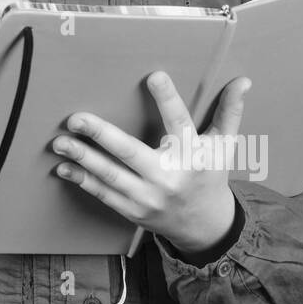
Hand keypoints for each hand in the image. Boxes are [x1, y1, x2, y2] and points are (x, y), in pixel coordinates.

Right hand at [0, 0, 28, 129]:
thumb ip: (6, 20)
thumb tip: (45, 23)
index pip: (13, 0)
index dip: (27, 14)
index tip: (28, 28)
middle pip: (15, 27)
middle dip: (26, 42)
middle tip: (26, 53)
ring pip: (12, 54)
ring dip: (18, 65)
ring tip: (10, 70)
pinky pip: (4, 78)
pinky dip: (9, 83)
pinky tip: (0, 83)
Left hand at [50, 72, 251, 254]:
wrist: (205, 227)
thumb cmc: (210, 176)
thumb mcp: (224, 145)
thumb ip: (230, 112)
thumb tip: (243, 81)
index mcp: (192, 155)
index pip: (179, 122)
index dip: (167, 99)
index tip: (154, 76)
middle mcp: (169, 177)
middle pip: (130, 152)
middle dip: (100, 135)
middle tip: (75, 118)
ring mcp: (149, 197)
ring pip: (110, 175)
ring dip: (82, 158)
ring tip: (59, 142)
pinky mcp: (133, 211)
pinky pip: (104, 194)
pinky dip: (82, 180)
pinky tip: (64, 166)